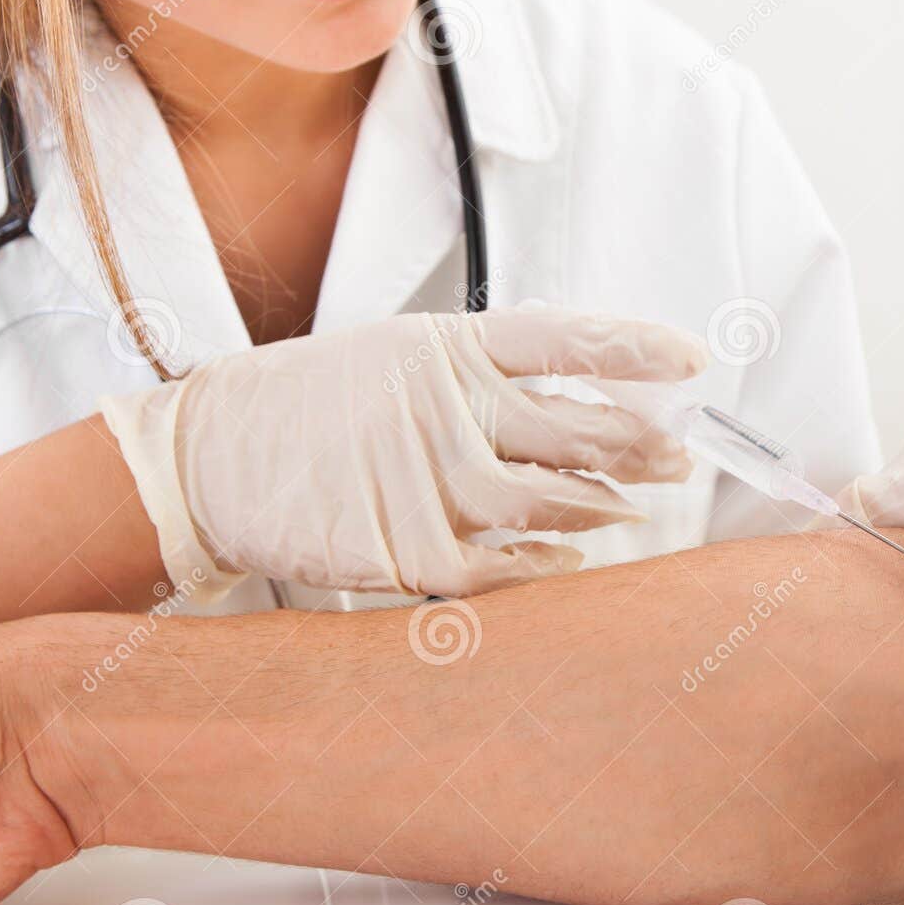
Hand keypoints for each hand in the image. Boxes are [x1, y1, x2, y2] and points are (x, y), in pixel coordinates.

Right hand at [101, 308, 707, 599]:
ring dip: (603, 507)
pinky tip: (570, 562)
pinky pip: (506, 567)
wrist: (209, 459)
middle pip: (576, 426)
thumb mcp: (392, 358)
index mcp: (442, 348)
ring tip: (632, 507)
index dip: (636, 347)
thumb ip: (479, 375)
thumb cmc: (309, 407)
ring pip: (552, 503)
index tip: (694, 360)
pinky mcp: (410, 549)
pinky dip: (547, 567)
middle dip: (642, 442)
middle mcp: (445, 408)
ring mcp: (429, 482)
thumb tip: (579, 398)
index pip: (563, 337)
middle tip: (681, 454)